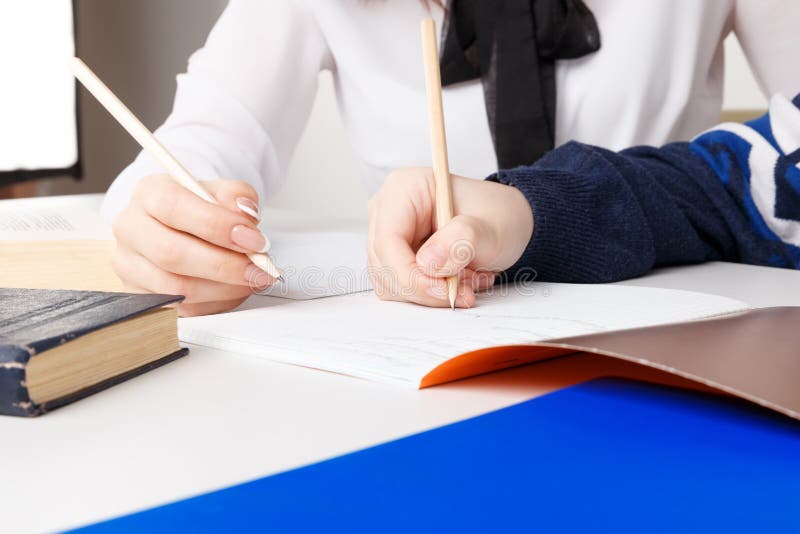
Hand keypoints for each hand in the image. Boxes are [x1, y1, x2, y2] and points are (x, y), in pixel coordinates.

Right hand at [111, 175, 274, 315]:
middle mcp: (131, 229)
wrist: (180, 228)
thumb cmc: (200, 210)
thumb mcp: (220, 192)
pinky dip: (216, 302)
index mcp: (148, 194)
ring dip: (223, 288)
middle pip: (172, 254)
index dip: (218, 225)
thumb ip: (236, 195)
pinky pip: (181, 309)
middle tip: (259, 268)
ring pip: (176, 288)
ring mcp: (129, 266)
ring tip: (251, 280)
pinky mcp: (139, 296)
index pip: (174, 207)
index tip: (254, 239)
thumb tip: (245, 212)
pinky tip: (234, 290)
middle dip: (225, 265)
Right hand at [368, 167, 533, 307]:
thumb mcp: (490, 229)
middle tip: (463, 290)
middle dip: (424, 286)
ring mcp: (387, 235)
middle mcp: (387, 211)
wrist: (504, 222)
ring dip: (430, 292)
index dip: (410, 274)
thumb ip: (461, 241)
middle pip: (385, 266)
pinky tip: (456, 281)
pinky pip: (400, 288)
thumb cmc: (496, 216)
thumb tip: (428, 262)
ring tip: (466, 280)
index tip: (443, 291)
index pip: (387, 241)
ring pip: (390, 282)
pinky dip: (429, 293)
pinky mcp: (394, 257)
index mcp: (404, 189)